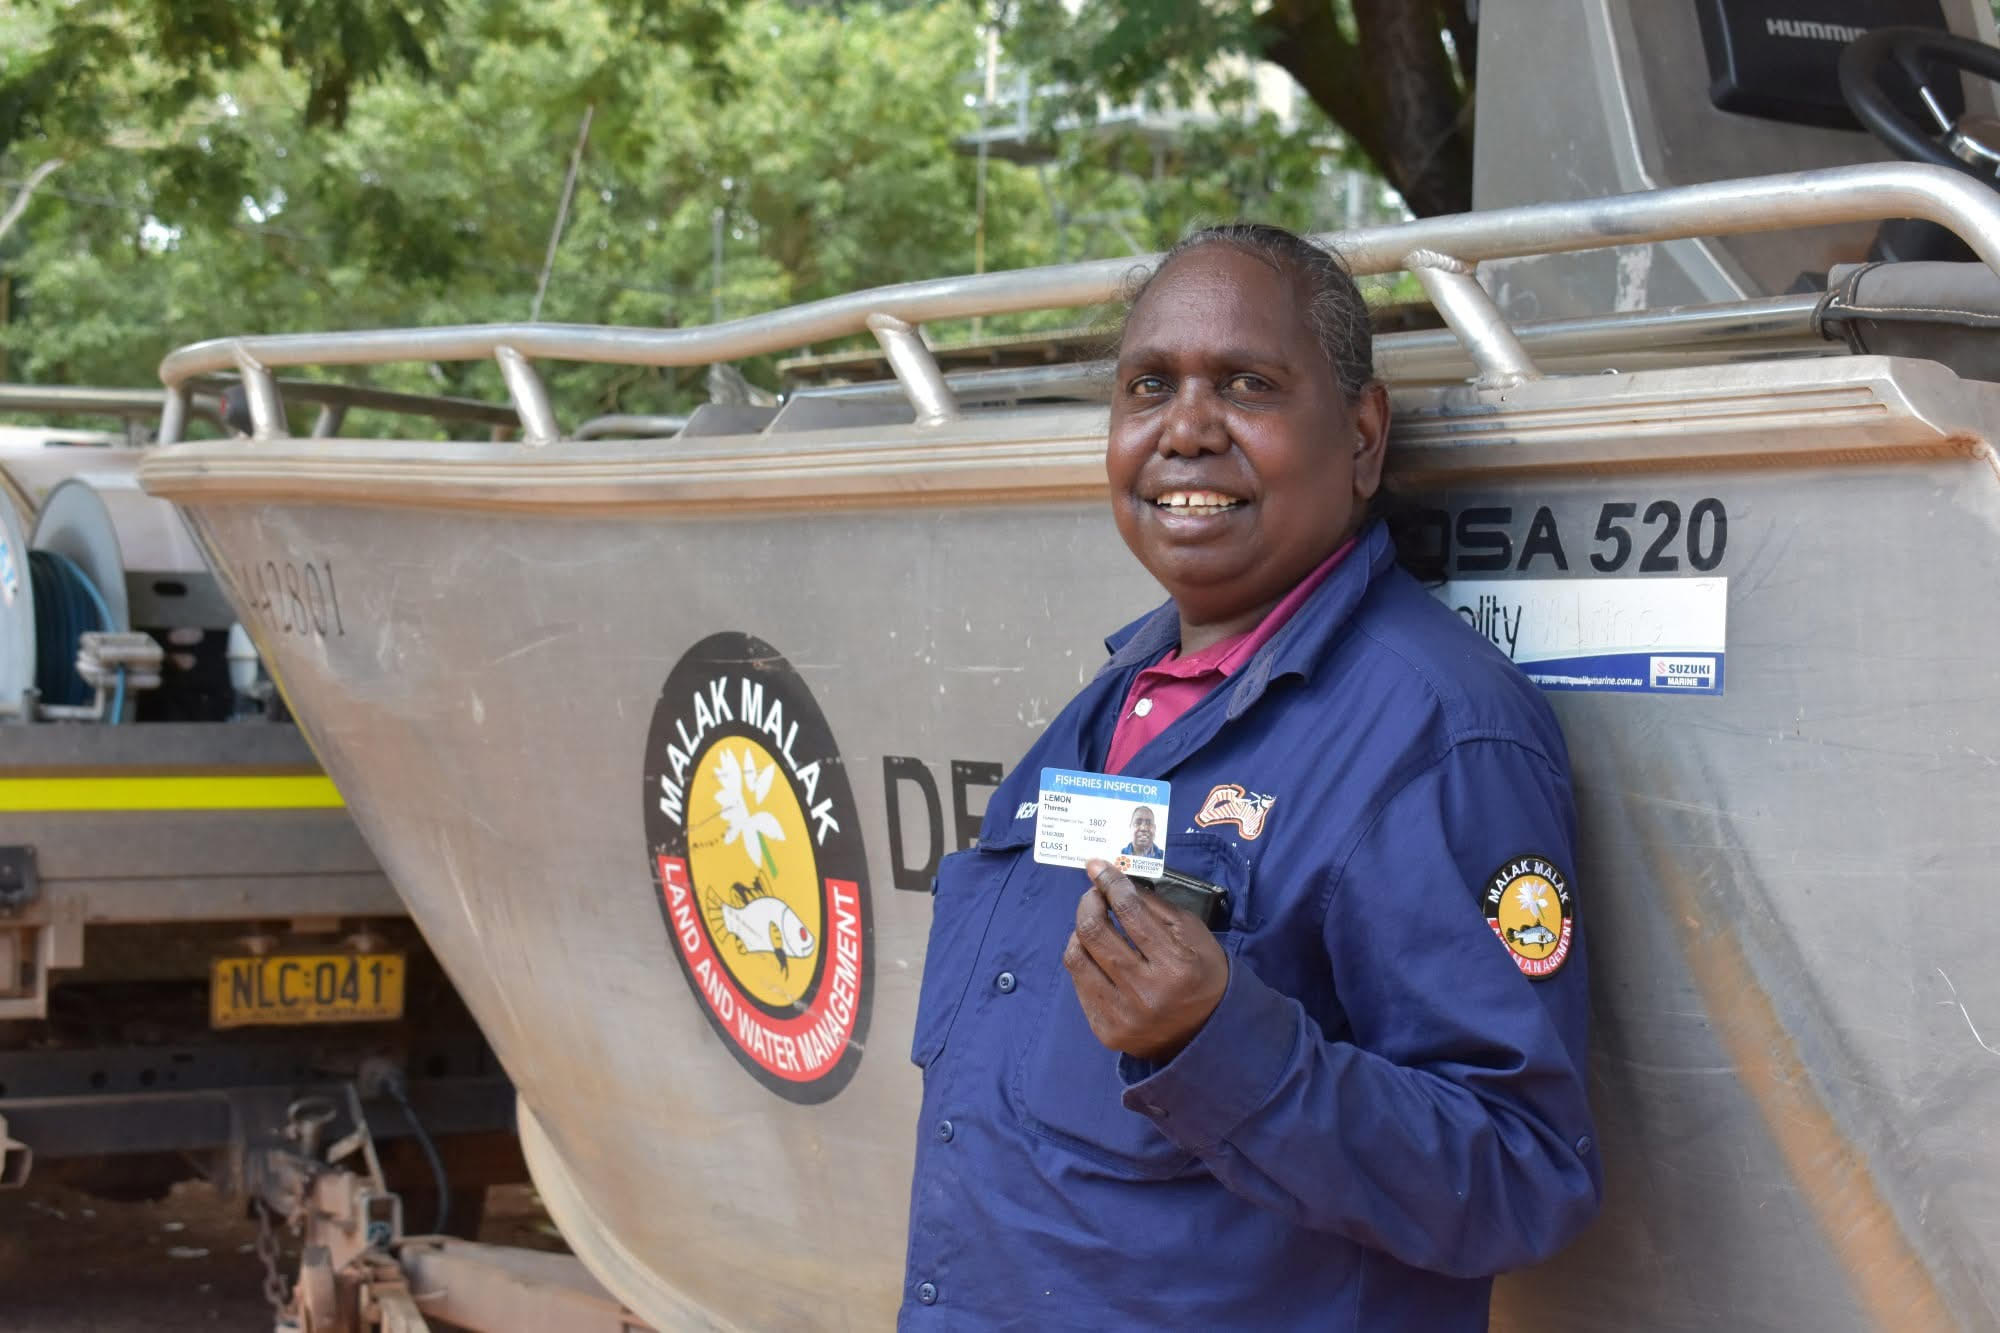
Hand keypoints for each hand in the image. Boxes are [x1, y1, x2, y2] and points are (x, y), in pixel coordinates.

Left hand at [1063, 858, 1228, 1062]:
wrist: (1204, 1035)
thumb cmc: (1202, 976)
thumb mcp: (1193, 935)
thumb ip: (1155, 906)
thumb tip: (1116, 880)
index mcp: (1176, 965)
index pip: (1130, 912)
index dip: (1110, 883)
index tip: (1098, 867)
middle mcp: (1146, 993)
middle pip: (1094, 932)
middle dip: (1088, 902)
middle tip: (1094, 894)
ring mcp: (1122, 1015)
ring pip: (1077, 957)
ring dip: (1080, 931)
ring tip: (1093, 923)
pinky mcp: (1105, 1030)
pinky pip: (1078, 983)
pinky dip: (1083, 958)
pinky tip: (1095, 953)